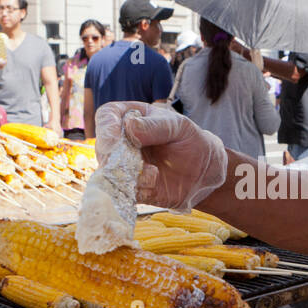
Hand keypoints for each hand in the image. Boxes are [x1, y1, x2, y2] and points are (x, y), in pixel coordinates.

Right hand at [94, 101, 227, 211]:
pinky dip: (135, 189)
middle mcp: (121, 142)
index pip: (106, 117)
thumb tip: (130, 127)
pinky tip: (153, 183)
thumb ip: (156, 126)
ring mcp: (124, 166)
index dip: (106, 128)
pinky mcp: (131, 187)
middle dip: (113, 156)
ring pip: (109, 171)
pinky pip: (122, 191)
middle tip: (131, 162)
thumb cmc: (190, 141)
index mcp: (129, 117)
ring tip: (153, 174)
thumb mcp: (179, 127)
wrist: (204, 171)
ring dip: (126, 174)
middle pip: (103, 147)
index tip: (114, 140)